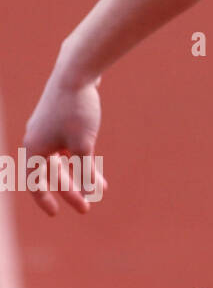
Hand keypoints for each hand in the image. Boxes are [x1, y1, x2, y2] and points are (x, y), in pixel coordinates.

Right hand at [23, 70, 107, 215]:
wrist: (76, 73)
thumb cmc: (77, 110)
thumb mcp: (84, 145)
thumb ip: (85, 170)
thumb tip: (91, 192)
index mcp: (34, 149)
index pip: (35, 183)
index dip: (45, 200)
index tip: (56, 214)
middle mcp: (37, 141)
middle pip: (52, 174)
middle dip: (71, 191)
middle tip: (87, 208)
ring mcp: (48, 130)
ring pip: (63, 161)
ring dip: (81, 175)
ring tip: (102, 188)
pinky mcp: (60, 121)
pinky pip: (69, 147)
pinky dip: (83, 158)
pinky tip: (95, 165)